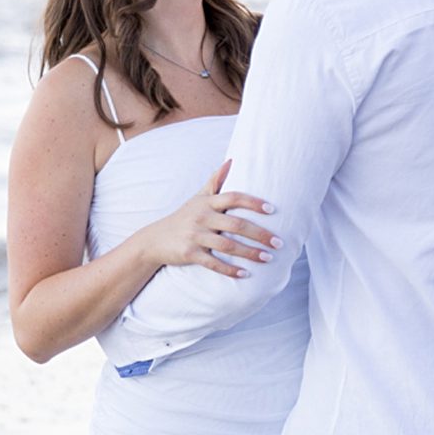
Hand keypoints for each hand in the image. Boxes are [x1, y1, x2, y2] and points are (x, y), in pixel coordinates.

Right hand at [150, 160, 280, 277]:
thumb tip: (232, 160)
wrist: (155, 240)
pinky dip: (230, 270)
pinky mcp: (189, 254)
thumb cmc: (184, 217)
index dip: (253, 202)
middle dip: (260, 234)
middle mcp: (202, 217)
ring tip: (268, 258)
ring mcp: (195, 236)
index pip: (234, 197)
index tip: (272, 210)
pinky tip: (245, 274)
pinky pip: (213, 263)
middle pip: (236, 224)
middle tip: (279, 243)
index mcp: (207, 202)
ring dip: (250, 253)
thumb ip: (215, 181)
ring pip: (227, 245)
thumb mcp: (198, 197)